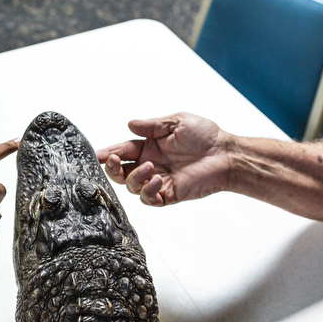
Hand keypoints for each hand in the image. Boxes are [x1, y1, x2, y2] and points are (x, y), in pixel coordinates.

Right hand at [95, 112, 232, 205]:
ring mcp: (159, 180)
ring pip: (132, 186)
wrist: (225, 154)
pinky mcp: (169, 194)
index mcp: (150, 147)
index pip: (123, 151)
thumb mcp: (176, 122)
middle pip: (121, 172)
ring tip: (150, 167)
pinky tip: (158, 180)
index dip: (109, 153)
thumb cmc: (205, 136)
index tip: (97, 155)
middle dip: (112, 168)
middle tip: (113, 161)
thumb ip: (152, 126)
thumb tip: (129, 125)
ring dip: (135, 177)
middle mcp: (151, 164)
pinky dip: (148, 191)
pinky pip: (150, 199)